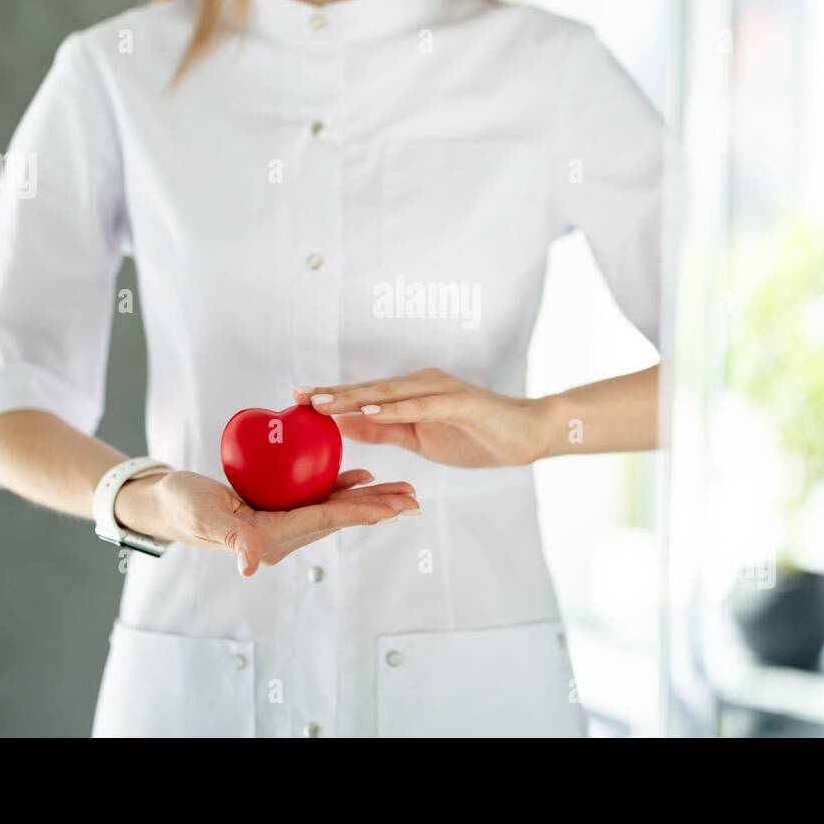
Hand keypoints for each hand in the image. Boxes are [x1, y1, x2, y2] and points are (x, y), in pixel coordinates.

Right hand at [115, 468, 417, 576]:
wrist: (165, 503)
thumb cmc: (182, 507)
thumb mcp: (206, 517)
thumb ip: (232, 539)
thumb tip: (251, 567)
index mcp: (273, 536)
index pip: (326, 520)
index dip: (361, 511)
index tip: (393, 506)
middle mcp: (284, 532)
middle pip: (341, 517)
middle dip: (379, 508)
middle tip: (414, 500)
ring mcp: (282, 519)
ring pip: (335, 508)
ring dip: (369, 499)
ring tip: (402, 492)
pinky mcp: (277, 505)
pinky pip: (317, 497)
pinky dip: (342, 487)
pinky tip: (362, 477)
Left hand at [294, 368, 556, 467]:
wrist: (526, 436)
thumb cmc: (475, 436)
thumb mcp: (420, 439)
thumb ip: (384, 430)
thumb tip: (345, 425)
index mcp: (411, 393)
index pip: (364, 395)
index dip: (332, 397)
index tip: (296, 399)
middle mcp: (421, 384)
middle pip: (369, 389)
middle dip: (332, 393)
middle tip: (296, 396)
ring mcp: (440, 390)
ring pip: (389, 394)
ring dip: (354, 397)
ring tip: (322, 402)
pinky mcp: (459, 402)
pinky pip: (420, 406)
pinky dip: (393, 408)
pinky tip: (369, 411)